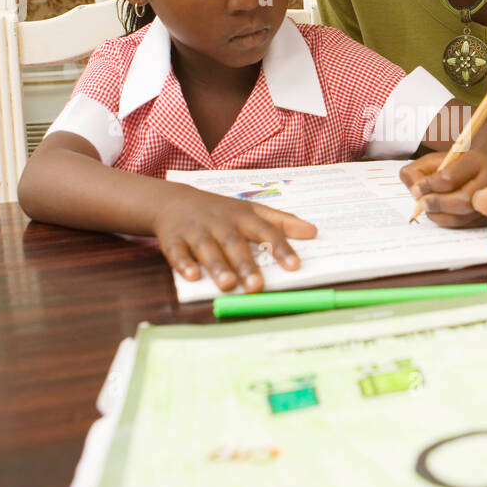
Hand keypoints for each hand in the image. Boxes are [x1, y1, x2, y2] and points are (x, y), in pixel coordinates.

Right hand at [153, 186, 316, 291]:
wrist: (173, 200)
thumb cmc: (220, 210)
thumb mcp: (251, 209)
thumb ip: (281, 221)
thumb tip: (313, 232)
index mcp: (243, 217)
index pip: (266, 232)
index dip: (281, 249)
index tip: (295, 266)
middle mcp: (221, 224)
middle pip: (235, 244)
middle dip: (246, 265)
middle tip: (258, 286)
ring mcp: (196, 232)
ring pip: (208, 250)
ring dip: (217, 267)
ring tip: (228, 284)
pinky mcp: (173, 241)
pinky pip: (178, 253)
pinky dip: (184, 264)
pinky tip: (192, 277)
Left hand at [400, 150, 486, 227]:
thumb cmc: (458, 165)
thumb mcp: (436, 159)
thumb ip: (418, 170)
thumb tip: (414, 188)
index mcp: (477, 160)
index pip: (450, 177)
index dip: (429, 185)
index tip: (418, 188)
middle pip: (464, 200)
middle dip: (437, 203)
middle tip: (422, 202)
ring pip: (465, 217)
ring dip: (440, 215)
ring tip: (428, 208)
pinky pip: (467, 226)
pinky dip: (448, 222)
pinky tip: (440, 214)